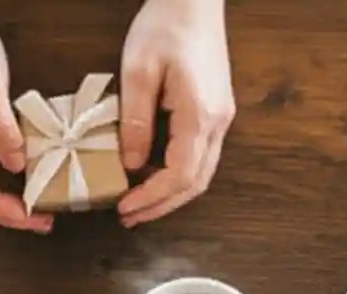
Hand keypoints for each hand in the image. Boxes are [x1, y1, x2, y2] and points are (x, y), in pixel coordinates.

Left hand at [118, 0, 234, 226]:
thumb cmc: (166, 25)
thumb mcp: (138, 70)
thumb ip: (135, 120)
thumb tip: (132, 163)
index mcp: (200, 114)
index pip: (180, 174)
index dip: (152, 198)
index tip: (126, 207)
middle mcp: (217, 121)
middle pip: (196, 182)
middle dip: (162, 205)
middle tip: (130, 216)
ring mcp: (221, 117)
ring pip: (201, 173)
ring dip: (171, 194)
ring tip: (139, 203)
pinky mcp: (216, 111)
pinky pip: (201, 155)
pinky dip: (178, 175)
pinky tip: (155, 175)